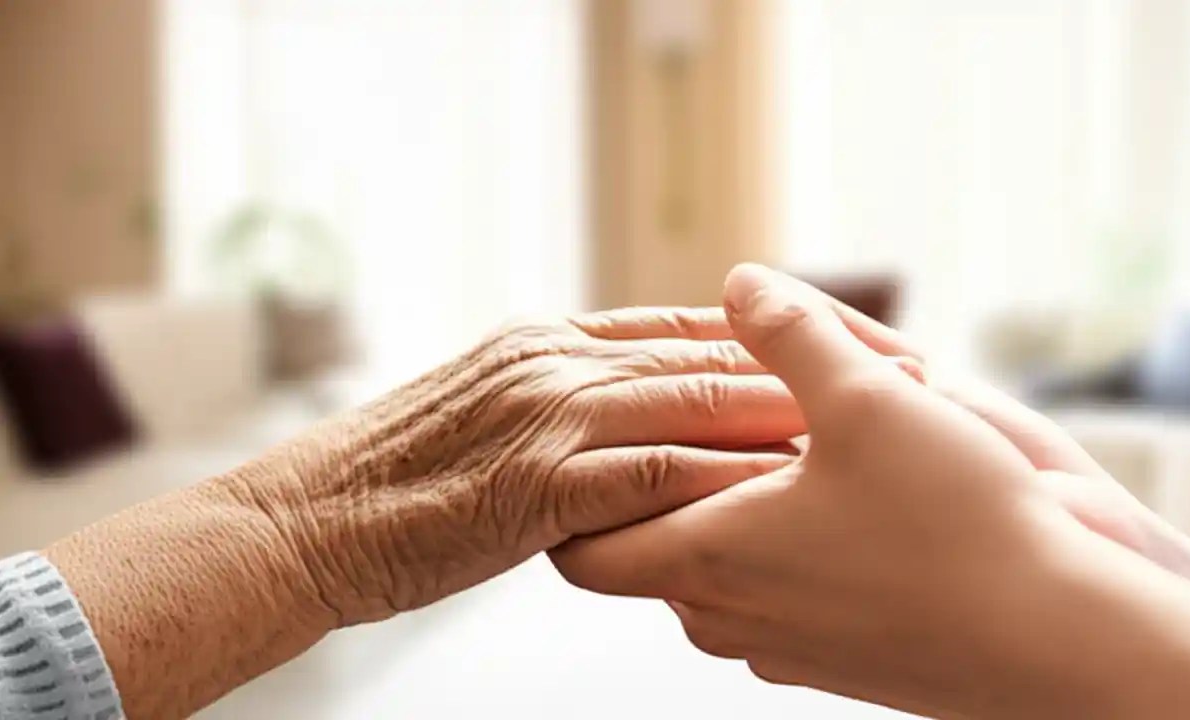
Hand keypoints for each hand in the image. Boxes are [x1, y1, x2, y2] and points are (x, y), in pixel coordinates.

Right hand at [46, 307, 804, 717]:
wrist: (308, 522)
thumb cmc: (400, 485)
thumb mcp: (489, 418)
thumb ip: (562, 409)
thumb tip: (637, 420)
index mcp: (545, 343)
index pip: (680, 327)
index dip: (762, 334)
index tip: (832, 346)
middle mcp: (553, 362)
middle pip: (703, 352)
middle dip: (798, 364)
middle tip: (882, 375)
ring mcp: (545, 416)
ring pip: (690, 401)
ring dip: (779, 414)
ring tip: (860, 428)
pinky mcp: (536, 482)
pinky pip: (650, 474)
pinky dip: (719, 478)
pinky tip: (778, 491)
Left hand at [551, 266, 1189, 718]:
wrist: (1057, 645)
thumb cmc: (958, 527)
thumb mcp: (868, 397)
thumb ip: (789, 332)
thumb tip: (741, 282)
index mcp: (706, 560)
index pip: (580, 553)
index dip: (575, 498)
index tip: (601, 448)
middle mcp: (727, 620)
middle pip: (647, 558)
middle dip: (664, 488)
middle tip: (704, 423)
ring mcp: (779, 653)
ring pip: (714, 580)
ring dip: (727, 518)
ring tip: (781, 456)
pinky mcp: (832, 667)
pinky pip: (770, 604)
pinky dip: (775, 556)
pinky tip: (840, 511)